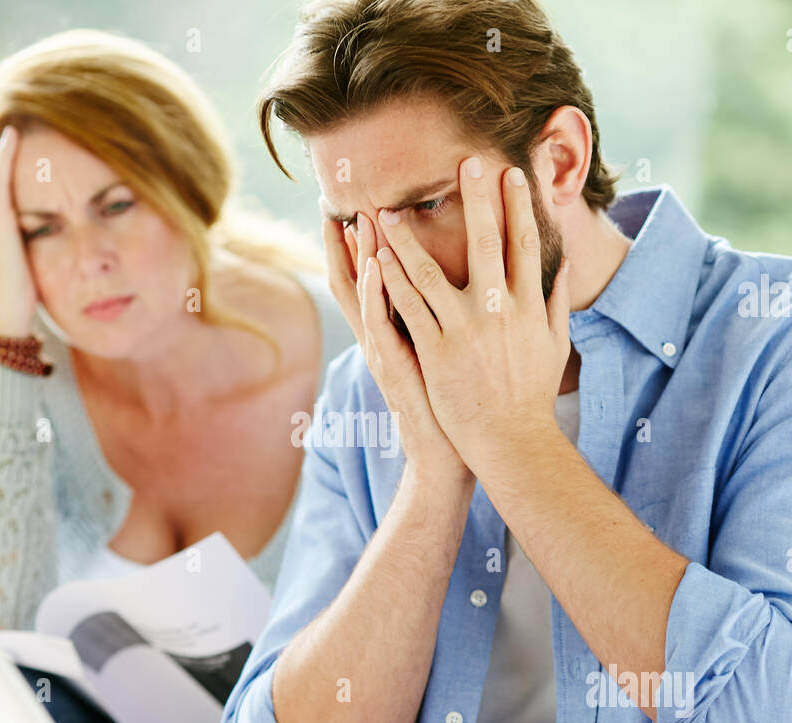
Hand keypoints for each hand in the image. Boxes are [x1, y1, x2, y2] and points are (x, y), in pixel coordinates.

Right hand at [321, 206, 470, 488]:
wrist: (446, 452)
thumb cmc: (452, 402)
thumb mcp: (442, 351)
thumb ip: (443, 315)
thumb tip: (457, 282)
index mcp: (395, 328)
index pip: (370, 276)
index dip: (359, 243)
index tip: (355, 205)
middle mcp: (382, 336)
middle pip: (354, 279)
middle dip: (343, 241)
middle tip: (335, 201)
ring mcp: (384, 350)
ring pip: (364, 294)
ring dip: (360, 254)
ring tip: (357, 218)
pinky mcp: (395, 365)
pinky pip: (379, 322)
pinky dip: (373, 292)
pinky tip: (373, 264)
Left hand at [374, 156, 571, 472]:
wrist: (512, 442)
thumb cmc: (531, 396)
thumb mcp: (554, 345)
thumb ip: (557, 301)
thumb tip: (565, 264)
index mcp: (528, 306)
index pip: (525, 244)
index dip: (518, 206)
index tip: (510, 174)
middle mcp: (499, 312)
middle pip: (486, 243)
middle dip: (477, 200)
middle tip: (466, 162)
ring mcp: (465, 331)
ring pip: (432, 272)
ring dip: (409, 238)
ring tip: (390, 210)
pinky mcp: (436, 351)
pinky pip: (409, 307)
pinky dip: (392, 279)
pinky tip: (377, 257)